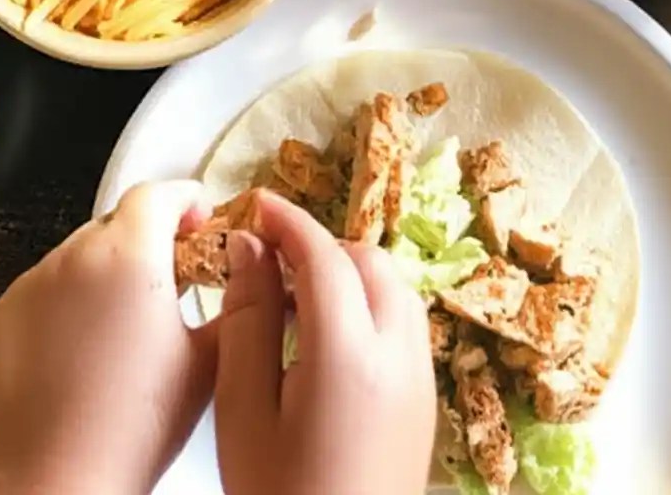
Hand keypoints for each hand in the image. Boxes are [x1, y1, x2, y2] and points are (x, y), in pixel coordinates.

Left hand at [0, 180, 215, 493]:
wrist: (64, 474)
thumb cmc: (139, 423)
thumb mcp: (210, 360)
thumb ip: (238, 301)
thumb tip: (252, 271)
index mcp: (130, 255)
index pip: (157, 193)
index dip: (184, 199)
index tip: (198, 216)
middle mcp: (74, 257)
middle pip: (117, 222)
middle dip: (147, 239)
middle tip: (173, 277)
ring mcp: (31, 284)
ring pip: (78, 256)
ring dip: (106, 272)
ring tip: (128, 323)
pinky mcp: (4, 314)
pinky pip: (44, 289)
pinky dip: (68, 303)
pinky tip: (88, 347)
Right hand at [214, 191, 436, 494]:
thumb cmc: (277, 494)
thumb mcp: (244, 407)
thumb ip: (247, 319)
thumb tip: (249, 248)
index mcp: (349, 356)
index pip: (324, 258)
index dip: (289, 223)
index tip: (257, 205)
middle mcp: (400, 358)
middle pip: (371, 263)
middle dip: (322, 244)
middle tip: (270, 253)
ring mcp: (421, 381)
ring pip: (395, 291)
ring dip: (350, 272)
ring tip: (295, 290)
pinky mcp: (425, 403)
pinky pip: (405, 325)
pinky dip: (370, 305)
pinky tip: (328, 332)